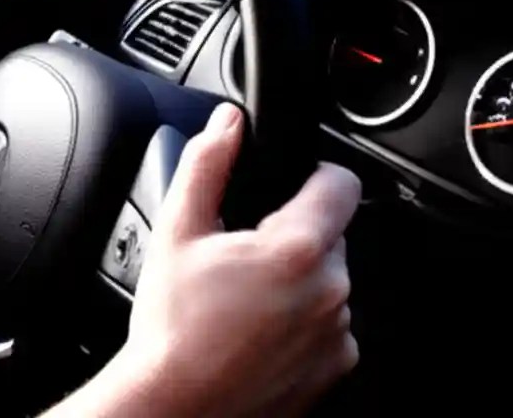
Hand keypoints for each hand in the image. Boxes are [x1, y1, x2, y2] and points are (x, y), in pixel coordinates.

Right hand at [117, 104, 361, 416]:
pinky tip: (257, 332)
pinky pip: (330, 326)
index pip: (341, 181)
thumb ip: (207, 165)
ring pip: (329, 281)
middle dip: (293, 236)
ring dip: (299, 281)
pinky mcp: (335, 368)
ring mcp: (337, 334)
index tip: (289, 187)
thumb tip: (227, 123)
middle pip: (330, 235)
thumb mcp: (176, 232)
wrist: (174, 407)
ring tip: (245, 301)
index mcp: (296, 248)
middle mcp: (330, 291)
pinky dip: (302, 323)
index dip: (315, 174)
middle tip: (244, 257)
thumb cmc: (172, 330)